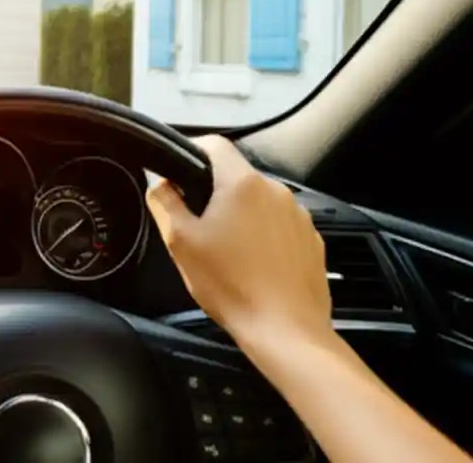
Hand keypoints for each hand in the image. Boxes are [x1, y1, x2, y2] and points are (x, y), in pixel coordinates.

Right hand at [146, 136, 331, 356]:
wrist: (285, 329)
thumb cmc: (232, 287)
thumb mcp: (181, 244)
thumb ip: (165, 204)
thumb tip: (161, 185)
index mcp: (242, 184)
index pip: (214, 144)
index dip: (192, 153)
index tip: (181, 174)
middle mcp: (276, 191)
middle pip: (237, 177)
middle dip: (216, 195)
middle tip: (199, 228)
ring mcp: (299, 215)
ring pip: (260, 203)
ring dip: (243, 218)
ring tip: (229, 254)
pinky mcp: (312, 240)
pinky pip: (281, 227)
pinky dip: (266, 238)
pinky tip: (255, 267)